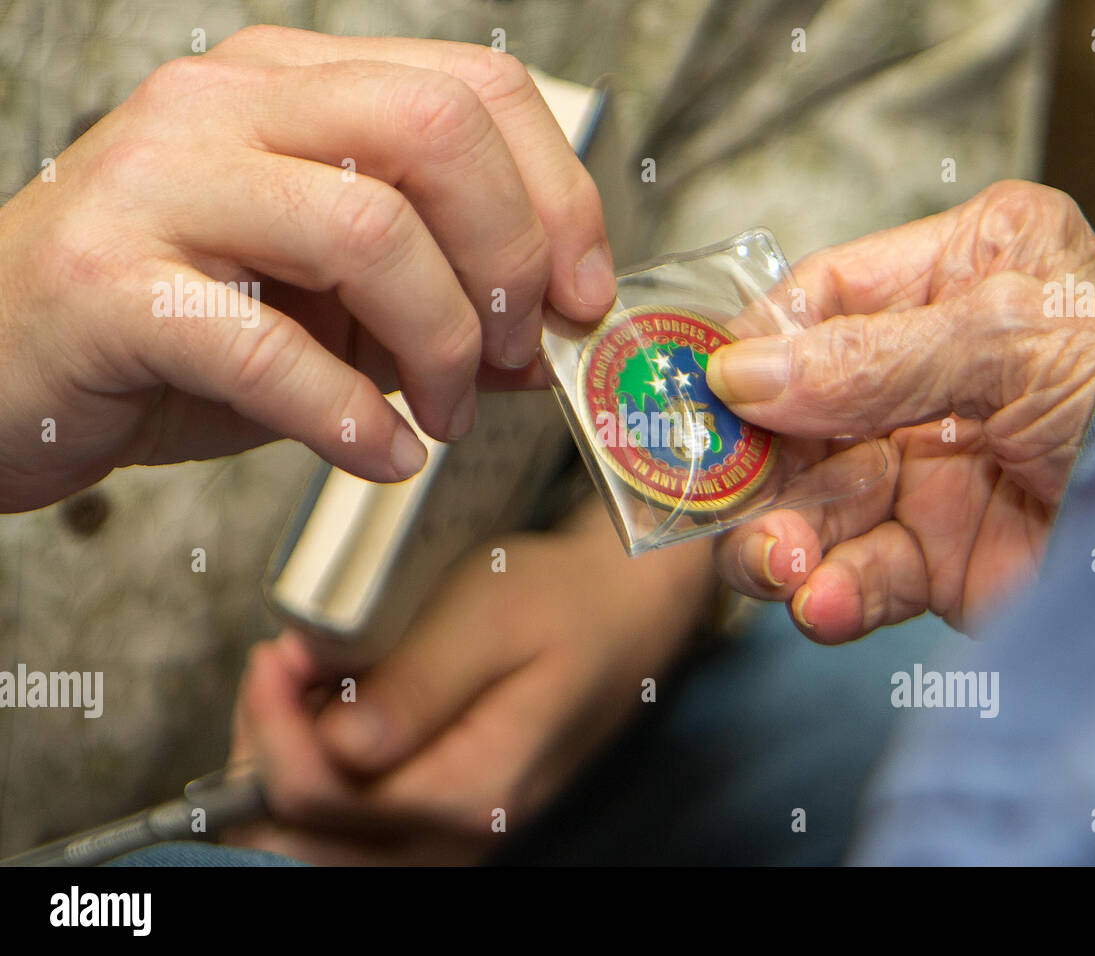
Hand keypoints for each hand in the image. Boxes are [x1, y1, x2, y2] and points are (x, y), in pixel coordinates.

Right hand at [0, 27, 614, 511]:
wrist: (2, 370)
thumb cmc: (174, 330)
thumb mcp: (330, 308)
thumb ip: (436, 308)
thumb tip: (547, 342)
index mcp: (293, 88)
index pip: (476, 91)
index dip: (559, 198)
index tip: (582, 296)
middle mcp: (226, 108)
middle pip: (437, 135)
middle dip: (510, 263)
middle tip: (513, 357)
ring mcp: (161, 185)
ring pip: (369, 232)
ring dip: (440, 349)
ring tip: (440, 416)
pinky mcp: (112, 285)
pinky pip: (271, 348)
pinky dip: (351, 420)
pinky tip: (378, 455)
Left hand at [224, 504, 713, 863]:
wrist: (626, 608)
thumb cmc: (564, 601)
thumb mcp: (492, 615)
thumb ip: (418, 682)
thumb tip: (335, 744)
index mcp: (476, 787)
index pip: (326, 795)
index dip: (276, 724)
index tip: (281, 649)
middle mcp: (463, 832)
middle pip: (309, 837)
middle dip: (267, 753)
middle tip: (279, 666)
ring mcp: (455, 831)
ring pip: (323, 839)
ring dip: (286, 764)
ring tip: (299, 682)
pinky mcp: (448, 813)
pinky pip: (353, 822)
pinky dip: (319, 771)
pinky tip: (329, 708)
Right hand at [707, 181, 1094, 641]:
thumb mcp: (1008, 336)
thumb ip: (870, 357)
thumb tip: (742, 374)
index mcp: (957, 275)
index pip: (822, 300)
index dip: (759, 346)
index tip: (710, 390)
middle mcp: (929, 371)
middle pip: (796, 414)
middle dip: (762, 463)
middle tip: (723, 494)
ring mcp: (927, 468)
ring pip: (811, 503)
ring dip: (781, 539)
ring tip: (780, 565)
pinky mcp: (936, 555)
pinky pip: (856, 573)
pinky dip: (830, 593)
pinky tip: (823, 600)